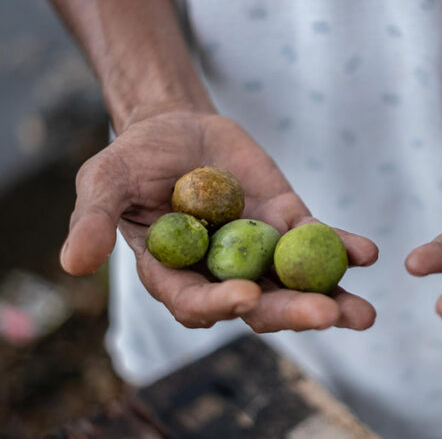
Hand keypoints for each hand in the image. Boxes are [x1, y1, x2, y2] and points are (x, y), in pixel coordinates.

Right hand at [61, 111, 377, 331]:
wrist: (178, 127)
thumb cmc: (134, 158)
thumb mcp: (105, 181)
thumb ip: (93, 220)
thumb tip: (71, 263)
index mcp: (175, 274)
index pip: (196, 302)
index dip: (219, 305)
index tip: (245, 296)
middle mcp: (222, 272)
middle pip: (259, 304)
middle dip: (292, 313)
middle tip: (327, 317)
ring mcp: (260, 250)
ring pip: (296, 282)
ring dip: (331, 298)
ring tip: (362, 315)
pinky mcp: (288, 221)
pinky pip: (319, 240)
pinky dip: (343, 248)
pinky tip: (367, 253)